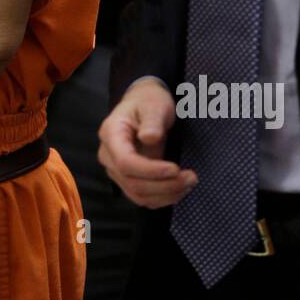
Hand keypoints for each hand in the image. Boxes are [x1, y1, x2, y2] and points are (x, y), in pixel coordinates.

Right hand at [97, 78, 196, 207]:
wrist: (144, 105)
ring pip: (138, 195)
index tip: (175, 169)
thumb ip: (151, 121)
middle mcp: (108, 156)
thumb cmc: (148, 102)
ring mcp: (116, 170)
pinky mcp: (128, 179)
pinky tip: (180, 188)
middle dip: (164, 185)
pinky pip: (143, 197)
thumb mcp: (153, 105)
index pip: (125, 162)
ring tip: (190, 182)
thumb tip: (149, 138)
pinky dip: (163, 198)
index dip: (150, 171)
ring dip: (166, 195)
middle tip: (191, 177)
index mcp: (110, 134)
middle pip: (132, 183)